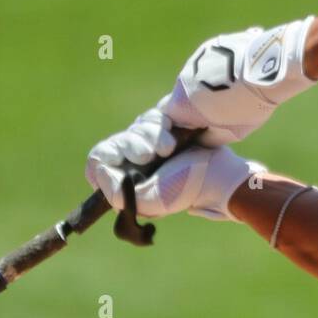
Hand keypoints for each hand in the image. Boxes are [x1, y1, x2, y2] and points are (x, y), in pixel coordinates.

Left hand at [85, 105, 264, 218]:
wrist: (218, 172)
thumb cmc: (185, 189)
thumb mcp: (147, 200)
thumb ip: (116, 191)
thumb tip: (101, 169)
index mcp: (128, 181)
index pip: (99, 163)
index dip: (104, 157)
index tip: (117, 159)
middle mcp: (137, 162)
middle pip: (115, 142)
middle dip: (131, 145)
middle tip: (149, 155)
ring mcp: (152, 142)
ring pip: (134, 127)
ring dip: (150, 136)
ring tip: (169, 148)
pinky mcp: (167, 126)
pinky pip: (151, 117)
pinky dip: (160, 126)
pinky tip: (174, 139)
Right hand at [162, 16, 315, 146]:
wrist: (268, 67)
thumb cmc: (249, 104)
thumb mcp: (232, 132)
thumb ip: (210, 138)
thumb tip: (202, 138)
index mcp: (181, 104)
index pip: (172, 119)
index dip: (188, 125)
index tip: (205, 127)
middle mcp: (182, 78)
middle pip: (186, 95)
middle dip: (201, 102)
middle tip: (226, 107)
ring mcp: (197, 59)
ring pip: (200, 75)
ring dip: (213, 82)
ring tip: (238, 88)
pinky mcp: (213, 44)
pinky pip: (214, 59)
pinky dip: (224, 66)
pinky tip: (242, 72)